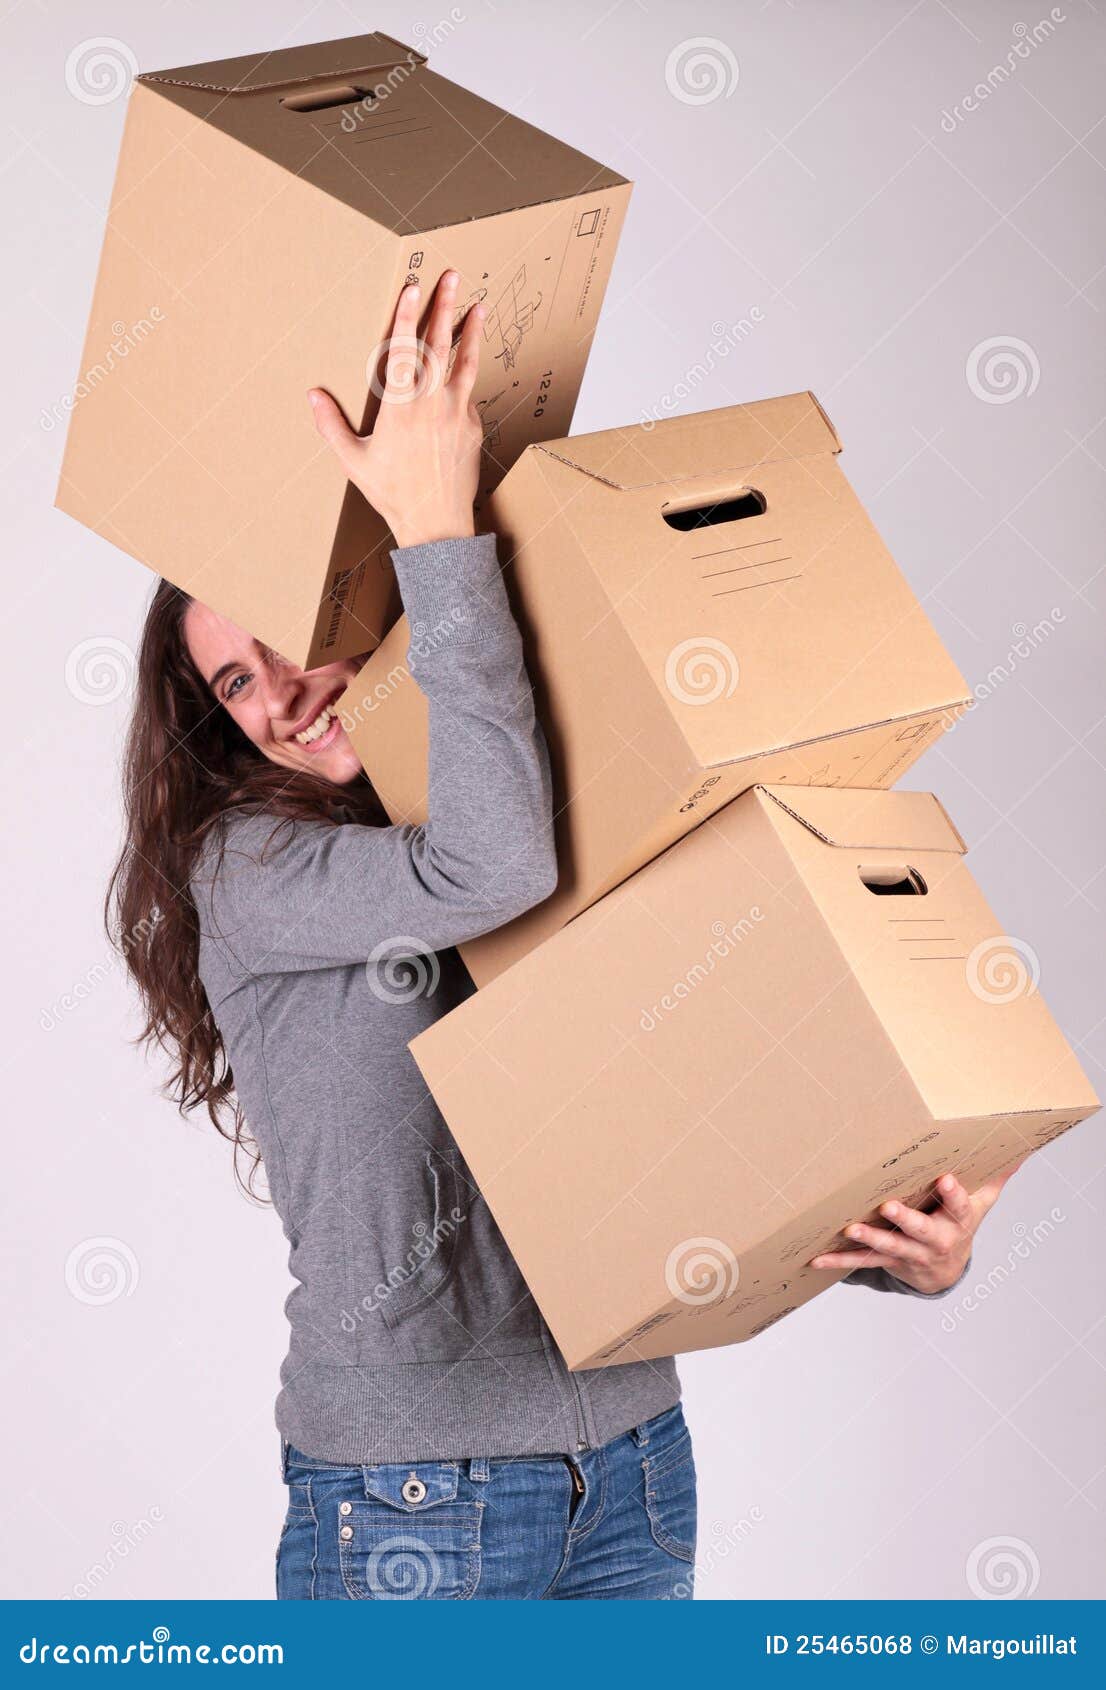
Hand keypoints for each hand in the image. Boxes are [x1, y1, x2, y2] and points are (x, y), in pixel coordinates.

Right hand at [308, 269, 484, 548]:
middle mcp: (434, 403)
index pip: (405, 350)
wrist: (438, 524)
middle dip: (446, 307)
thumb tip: (312, 396)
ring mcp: (458, 413)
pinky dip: (467, 378)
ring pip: (466, 364)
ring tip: (479, 307)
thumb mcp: (355, 461)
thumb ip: (332, 426)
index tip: (414, 288)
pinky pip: (469, 395)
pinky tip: (465, 369)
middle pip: (441, 345)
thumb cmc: (393, 495)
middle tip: (453, 276)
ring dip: (472, 333)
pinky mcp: (474, 427)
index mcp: (401, 407)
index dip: (408, 316)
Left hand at [809, 1164, 1022, 1294]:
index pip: (960, 1207)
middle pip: (921, 1231)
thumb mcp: (981, 1202)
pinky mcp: (888, 1262)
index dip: (953, 1195)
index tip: (945, 1179)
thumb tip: (1019, 1145)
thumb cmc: (959, 1224)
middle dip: (906, 1219)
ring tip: (851, 1228)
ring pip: (890, 1247)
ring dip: (870, 1239)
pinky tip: (817, 1259)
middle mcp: (935, 1241)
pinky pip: (863, 1262)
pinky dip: (839, 1261)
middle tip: (889, 1206)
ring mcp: (910, 1254)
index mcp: (958, 1222)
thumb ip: (994, 1174)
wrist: (945, 1272)